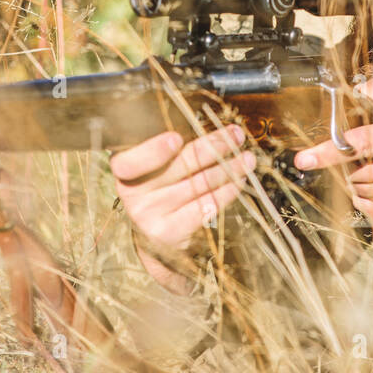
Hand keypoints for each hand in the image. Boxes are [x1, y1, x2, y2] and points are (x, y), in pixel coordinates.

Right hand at [110, 126, 254, 281]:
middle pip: (179, 166)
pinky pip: (205, 206)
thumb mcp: (154, 171)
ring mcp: (151, 216)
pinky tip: (238, 181)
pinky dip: (226, 191)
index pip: (129, 163)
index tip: (176, 139)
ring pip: (198, 184)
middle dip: (213, 146)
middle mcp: (133, 196)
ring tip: (247, 158)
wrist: (155, 242)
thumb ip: (170, 151)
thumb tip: (212, 130)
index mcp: (125, 173)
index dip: (152, 151)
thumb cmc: (159, 191)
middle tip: (235, 135)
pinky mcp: (171, 232)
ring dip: (228, 168)